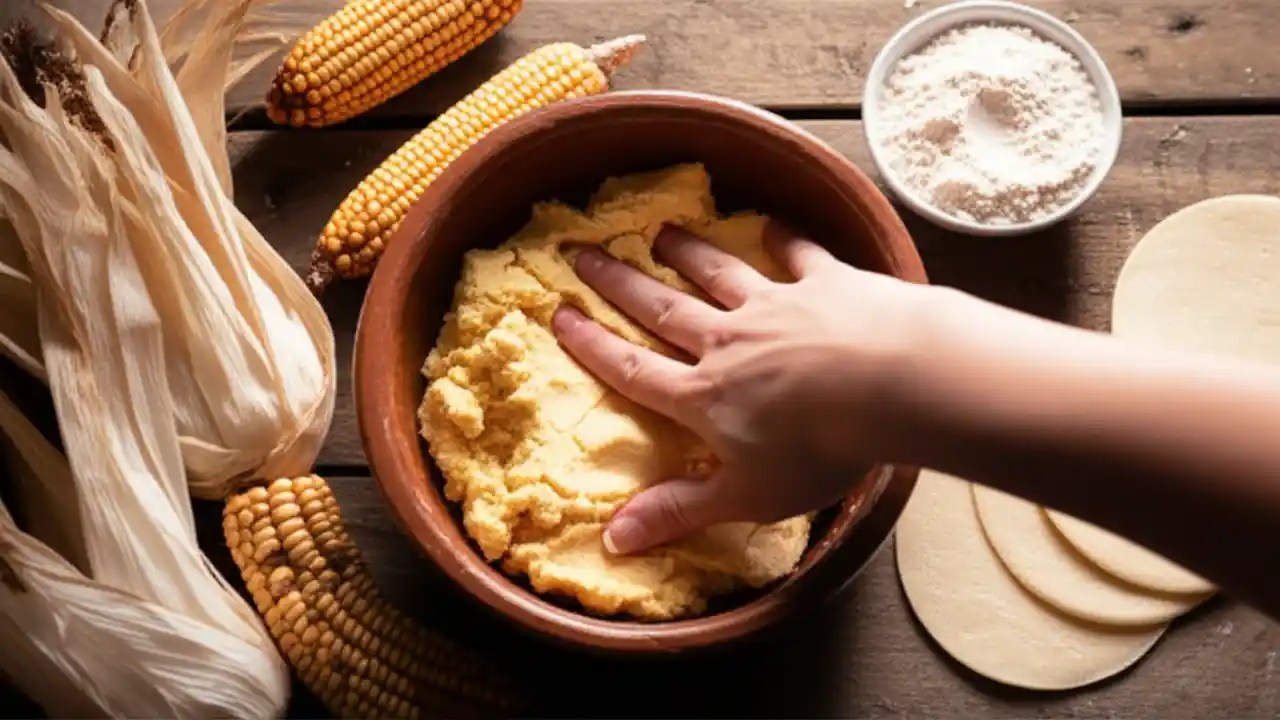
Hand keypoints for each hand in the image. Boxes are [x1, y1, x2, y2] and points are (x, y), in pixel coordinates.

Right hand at [551, 222, 932, 554]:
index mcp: (705, 396)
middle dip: (618, 283)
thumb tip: (611, 541)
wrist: (894, 382)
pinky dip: (782, 239)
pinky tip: (770, 225)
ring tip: (660, 233)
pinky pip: (797, 256)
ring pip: (718, 274)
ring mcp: (776, 305)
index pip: (634, 369)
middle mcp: (729, 341)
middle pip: (662, 308)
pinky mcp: (826, 283)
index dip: (592, 345)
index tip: (559, 314)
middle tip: (582, 253)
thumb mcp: (745, 496)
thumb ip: (679, 511)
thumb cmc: (820, 449)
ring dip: (686, 252)